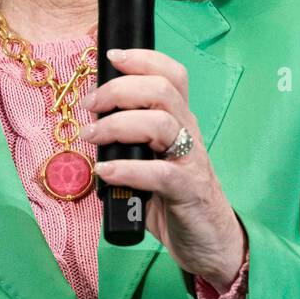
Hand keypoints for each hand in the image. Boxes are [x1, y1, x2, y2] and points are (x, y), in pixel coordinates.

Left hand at [79, 48, 245, 290]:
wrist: (209, 242)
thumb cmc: (174, 199)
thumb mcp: (151, 161)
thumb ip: (128, 143)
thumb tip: (89, 126)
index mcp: (180, 121)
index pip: (171, 74)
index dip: (142, 58)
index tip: (110, 56)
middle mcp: (188, 134)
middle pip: (161, 90)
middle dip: (118, 90)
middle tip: (89, 105)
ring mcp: (191, 161)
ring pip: (159, 123)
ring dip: (117, 125)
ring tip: (91, 138)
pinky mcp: (188, 192)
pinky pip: (159, 173)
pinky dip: (127, 169)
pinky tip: (105, 173)